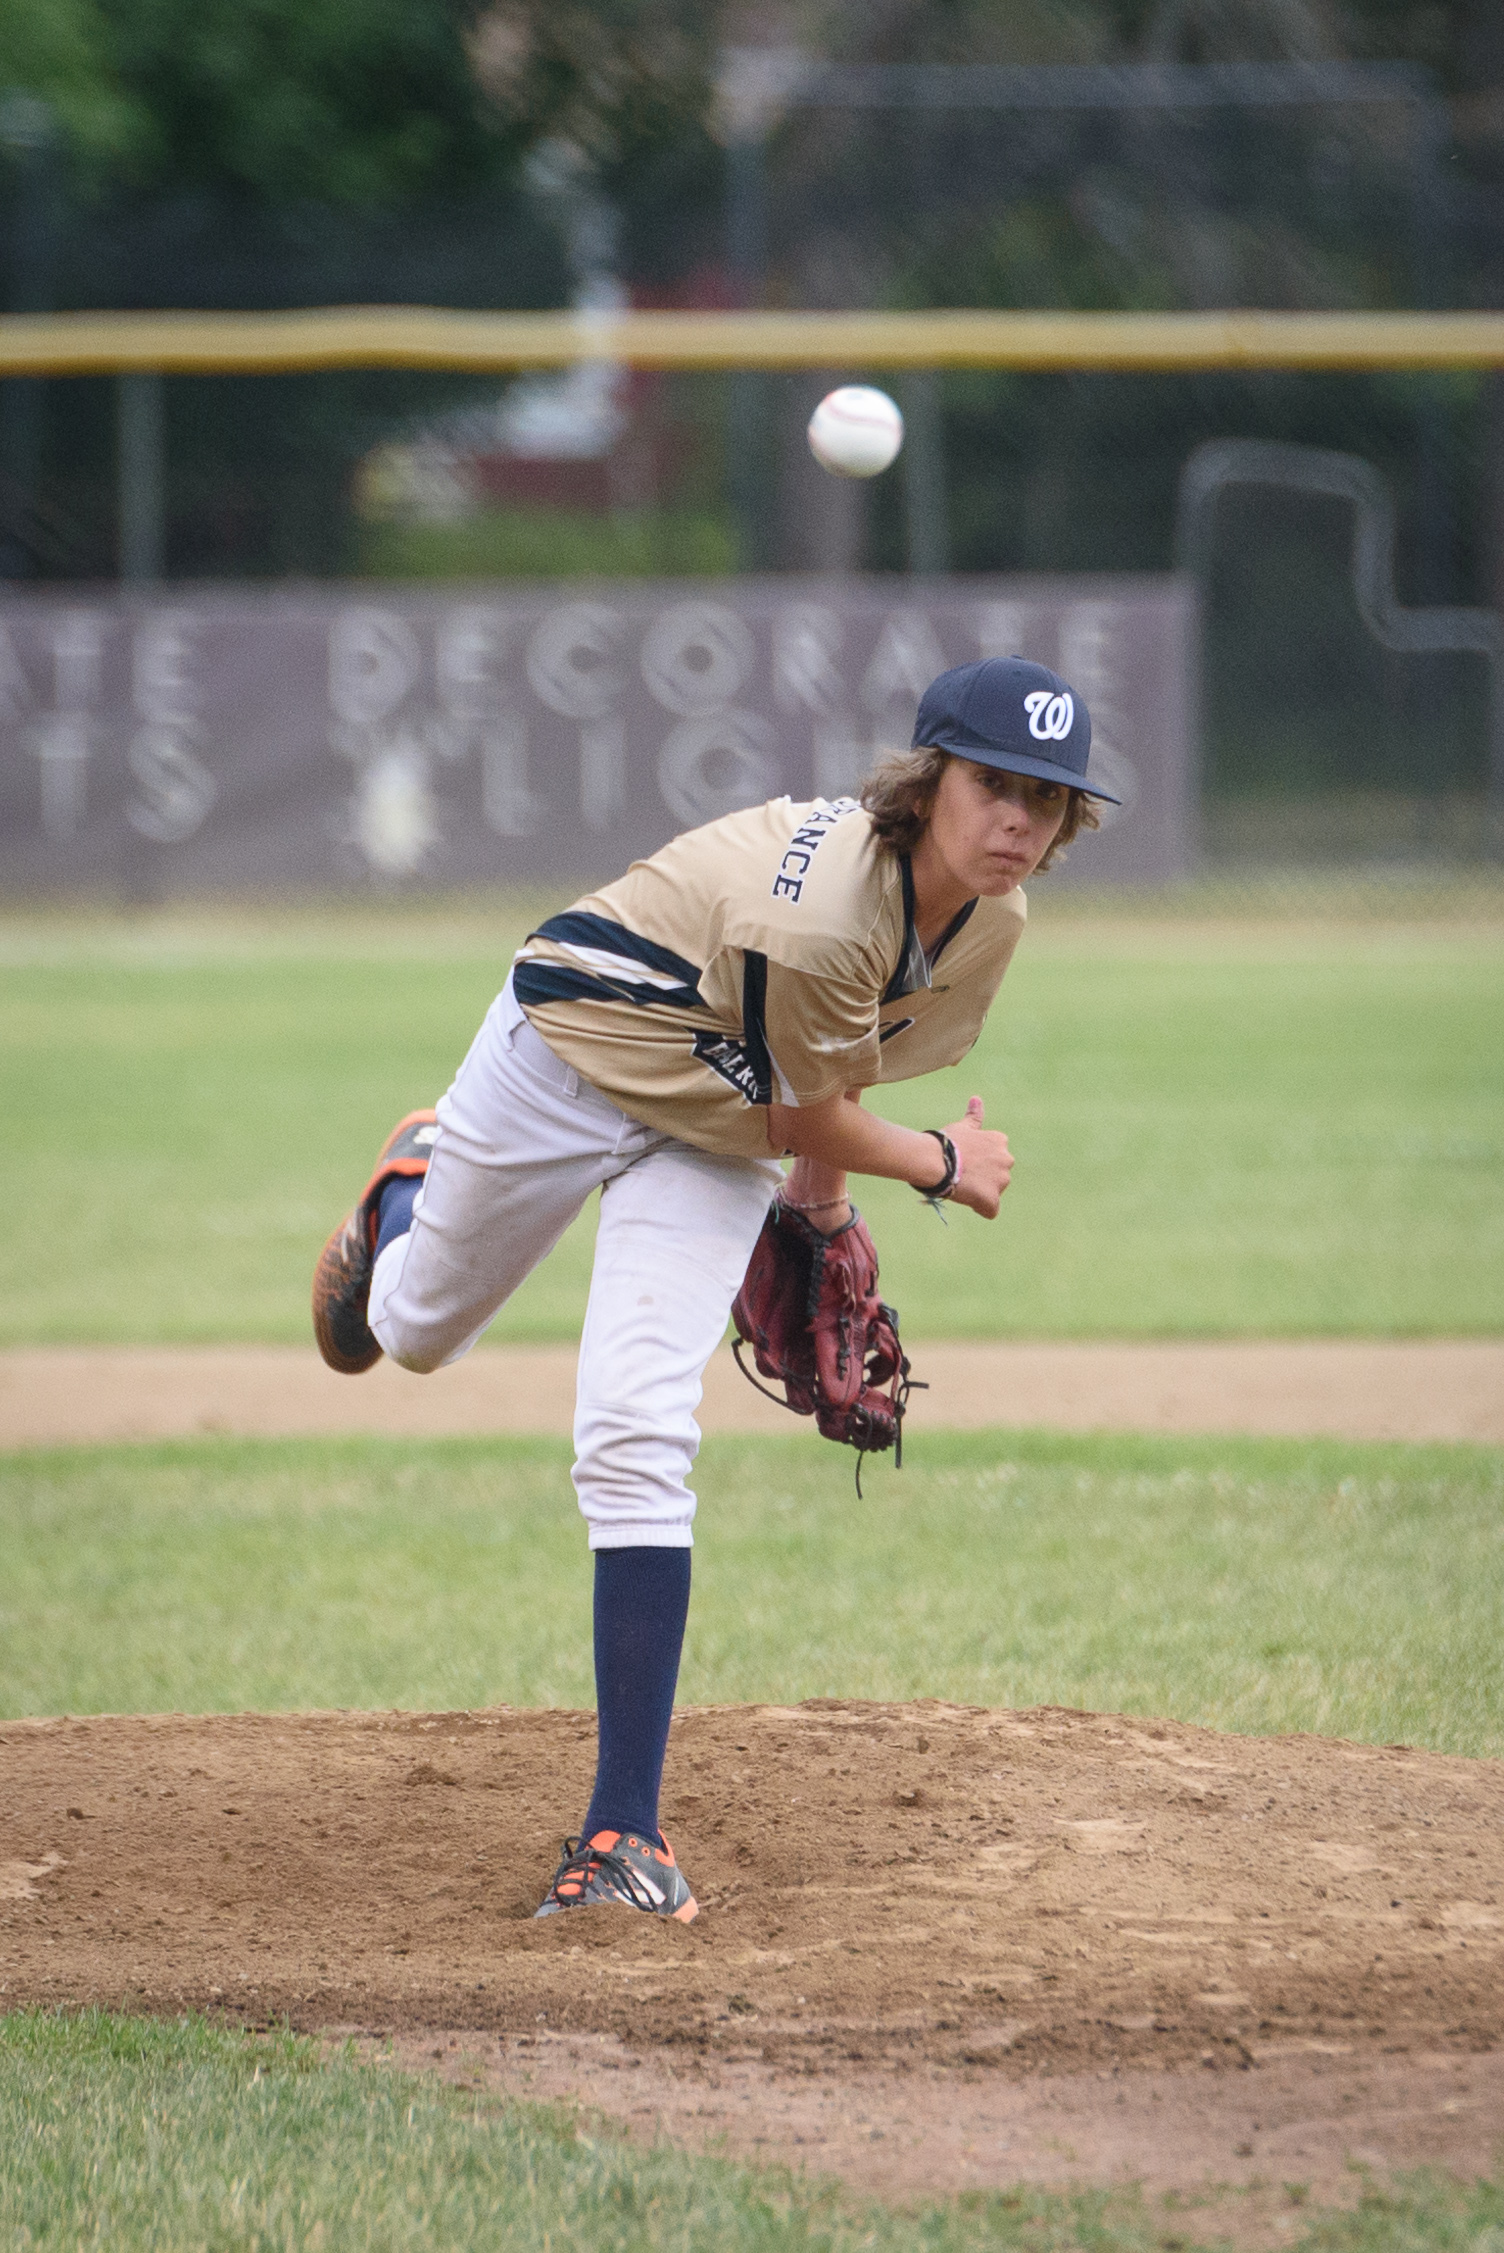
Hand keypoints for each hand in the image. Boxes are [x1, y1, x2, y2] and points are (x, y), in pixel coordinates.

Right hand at [942, 1095, 1012, 1218]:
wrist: (936, 1160)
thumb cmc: (946, 1142)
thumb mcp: (962, 1126)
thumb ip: (974, 1116)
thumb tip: (977, 1098)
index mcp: (1000, 1141)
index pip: (994, 1157)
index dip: (978, 1162)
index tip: (964, 1162)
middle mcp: (1006, 1160)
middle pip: (997, 1175)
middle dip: (983, 1177)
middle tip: (962, 1174)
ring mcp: (1001, 1180)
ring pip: (993, 1191)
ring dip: (980, 1192)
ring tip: (961, 1186)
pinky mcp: (992, 1199)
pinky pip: (990, 1210)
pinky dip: (980, 1208)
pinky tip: (967, 1200)